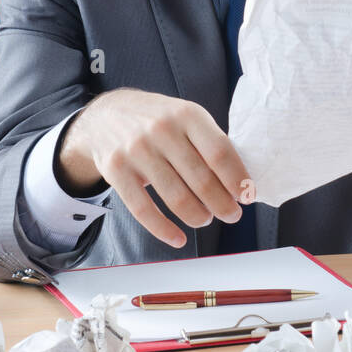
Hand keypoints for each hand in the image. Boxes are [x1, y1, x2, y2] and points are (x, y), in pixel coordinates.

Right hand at [57, 88, 252, 249]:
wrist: (104, 115)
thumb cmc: (156, 120)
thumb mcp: (184, 116)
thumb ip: (208, 141)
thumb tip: (239, 182)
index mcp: (186, 114)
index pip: (220, 153)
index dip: (237, 180)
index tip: (246, 196)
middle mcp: (161, 130)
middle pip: (202, 180)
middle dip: (222, 205)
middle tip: (231, 214)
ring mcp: (136, 150)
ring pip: (176, 198)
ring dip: (198, 216)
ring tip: (205, 219)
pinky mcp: (116, 170)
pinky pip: (144, 210)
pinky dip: (164, 230)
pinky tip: (178, 238)